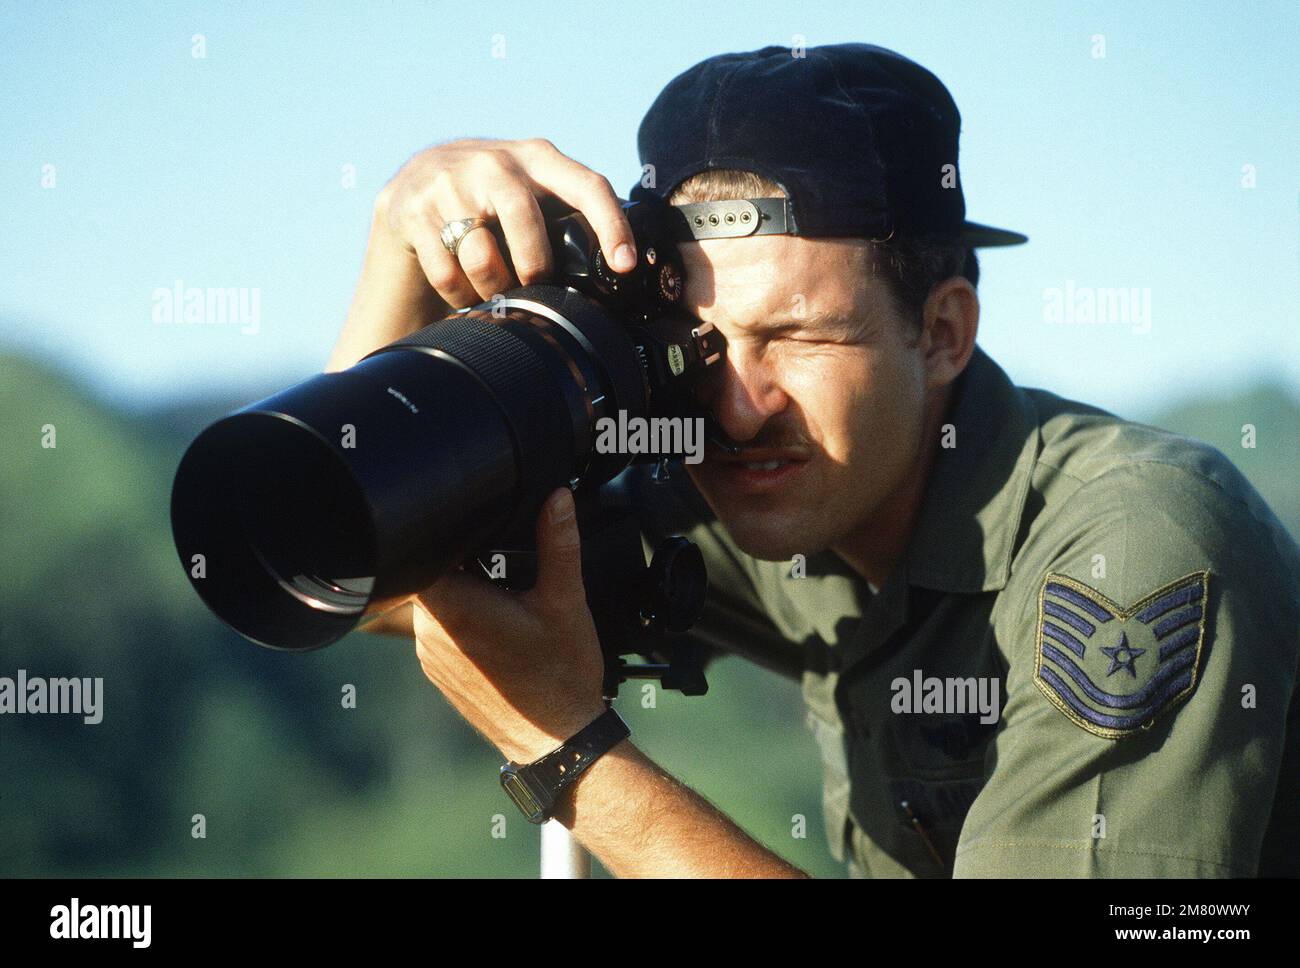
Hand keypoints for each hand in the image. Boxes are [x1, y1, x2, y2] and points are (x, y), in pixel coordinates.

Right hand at [378, 137, 637, 308]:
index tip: (624, 265)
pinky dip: (460, 294)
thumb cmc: (495, 198)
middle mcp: (494, 162)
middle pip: (524, 219)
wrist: (418, 182)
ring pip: (480, 254)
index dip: (610, 225)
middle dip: (535, 266)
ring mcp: (449, 183)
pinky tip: (466, 291)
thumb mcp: (533, 189)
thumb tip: (620, 270)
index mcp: (537, 157)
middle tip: (536, 287)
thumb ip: (568, 213)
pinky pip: (446, 272)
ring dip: (494, 287)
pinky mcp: (414, 210)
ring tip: (497, 293)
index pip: (586, 184)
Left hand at [410, 487, 607, 763]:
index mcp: (455, 607)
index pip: (422, 551)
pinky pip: (439, 629)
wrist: (557, 741)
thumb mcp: (566, 601)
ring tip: (504, 593)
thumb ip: (557, 544)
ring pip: (435, 601)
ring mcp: (430, 656)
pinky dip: (462, 619)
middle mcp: (431, 632)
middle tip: (501, 560)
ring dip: (462, 590)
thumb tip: (557, 498)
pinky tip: (498, 626)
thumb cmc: (561, 675)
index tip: (473, 525)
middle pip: (430, 573)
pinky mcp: (437, 672)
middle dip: (462, 560)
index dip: (443, 532)